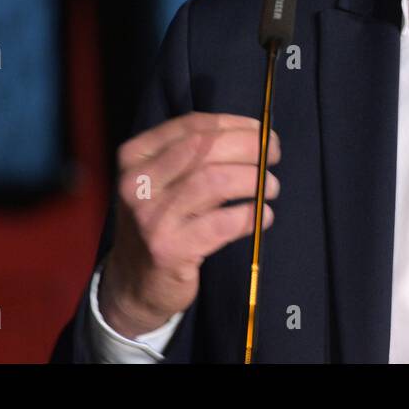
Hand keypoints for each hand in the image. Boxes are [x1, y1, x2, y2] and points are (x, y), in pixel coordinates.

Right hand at [98, 111, 280, 338]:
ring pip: (214, 181)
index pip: (192, 127)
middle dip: (249, 147)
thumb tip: (255, 137)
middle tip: (274, 155)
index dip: (234, 125)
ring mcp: (151, 217)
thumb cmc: (160, 222)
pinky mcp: (168, 249)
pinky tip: (262, 216)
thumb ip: (195, 157)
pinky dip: (249, 216)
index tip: (262, 132)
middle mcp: (137, 183)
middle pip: (204, 148)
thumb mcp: (162, 182)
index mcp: (135, 156)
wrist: (134, 284)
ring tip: (271, 187)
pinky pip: (221, 223)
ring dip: (252, 180)